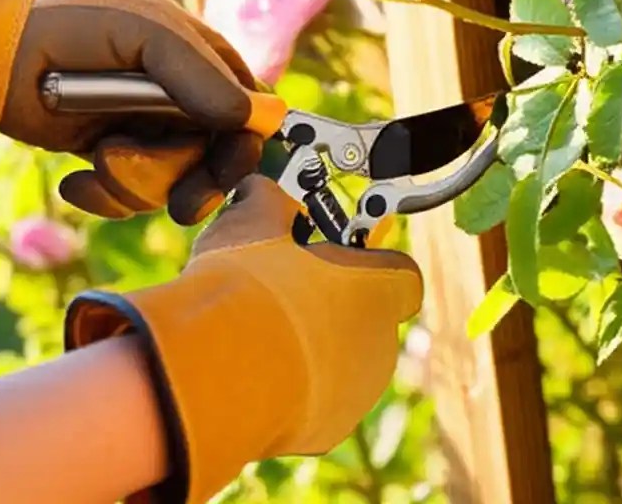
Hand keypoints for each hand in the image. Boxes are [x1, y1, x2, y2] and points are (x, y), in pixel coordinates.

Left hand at [0, 0, 266, 223]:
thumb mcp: (146, 35)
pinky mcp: (104, 156)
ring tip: (97, 160)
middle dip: (194, 181)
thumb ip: (204, 77)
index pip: (248, 112)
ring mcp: (141, 129)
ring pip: (169, 184)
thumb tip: (259, 121)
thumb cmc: (72, 21)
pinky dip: (102, 197)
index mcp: (200, 59)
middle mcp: (176, 98)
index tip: (227, 169)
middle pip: (213, 160)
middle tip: (184, 207)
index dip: (243, 145)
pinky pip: (126, 198)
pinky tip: (74, 181)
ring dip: (136, 182)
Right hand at [64, 175, 422, 503]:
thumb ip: (270, 201)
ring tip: (257, 336)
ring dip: (311, 351)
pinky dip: (290, 391)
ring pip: (343, 364)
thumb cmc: (248, 287)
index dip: (367, 264)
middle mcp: (383, 343)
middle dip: (332, 308)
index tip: (332, 258)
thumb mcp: (254, 221)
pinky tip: (250, 373)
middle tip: (284, 293)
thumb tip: (260, 189)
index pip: (402, 274)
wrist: (219, 370)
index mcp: (380, 288)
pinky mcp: (328, 431)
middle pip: (368, 319)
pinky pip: (314, 402)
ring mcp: (359, 392)